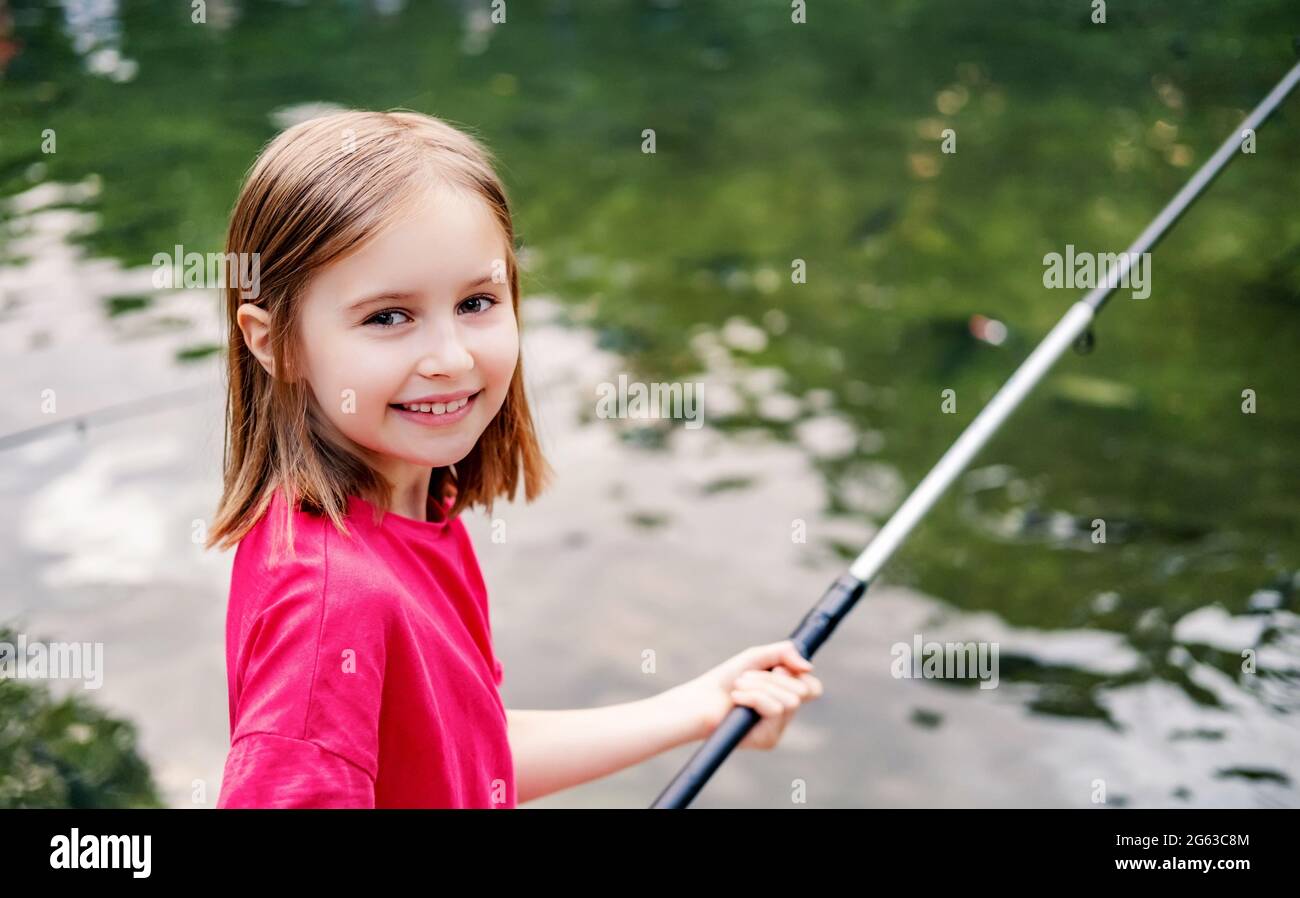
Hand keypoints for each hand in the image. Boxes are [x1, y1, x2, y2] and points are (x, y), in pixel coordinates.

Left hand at [679, 640, 823, 749]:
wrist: (700, 700)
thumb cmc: (726, 679)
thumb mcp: (756, 657)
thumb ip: (784, 653)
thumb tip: (808, 667)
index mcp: (786, 694)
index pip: (813, 688)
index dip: (800, 676)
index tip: (777, 668)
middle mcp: (785, 714)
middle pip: (802, 691)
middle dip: (771, 678)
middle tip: (745, 677)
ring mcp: (778, 728)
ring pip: (790, 701)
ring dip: (760, 687)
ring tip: (738, 687)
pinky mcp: (769, 740)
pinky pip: (775, 710)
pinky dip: (755, 698)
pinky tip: (737, 698)